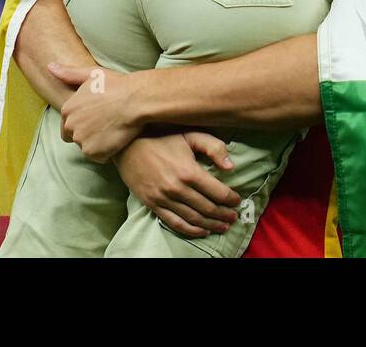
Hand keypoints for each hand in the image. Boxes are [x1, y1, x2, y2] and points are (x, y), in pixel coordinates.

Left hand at [48, 63, 144, 161]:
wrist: (136, 100)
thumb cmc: (117, 85)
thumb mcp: (92, 74)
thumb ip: (69, 74)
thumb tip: (49, 66)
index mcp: (68, 109)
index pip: (67, 126)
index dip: (82, 124)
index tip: (97, 120)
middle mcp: (70, 125)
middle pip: (76, 138)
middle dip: (89, 134)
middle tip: (107, 125)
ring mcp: (81, 140)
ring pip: (88, 147)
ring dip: (99, 144)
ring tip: (114, 131)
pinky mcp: (93, 152)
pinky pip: (99, 157)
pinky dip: (108, 152)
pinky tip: (118, 139)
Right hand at [115, 131, 241, 237]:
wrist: (127, 145)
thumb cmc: (161, 136)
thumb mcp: (190, 135)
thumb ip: (213, 147)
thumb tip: (231, 167)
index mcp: (189, 171)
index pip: (217, 192)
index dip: (230, 199)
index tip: (238, 201)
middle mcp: (177, 189)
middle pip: (207, 208)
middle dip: (224, 214)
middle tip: (234, 217)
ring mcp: (164, 199)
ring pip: (193, 218)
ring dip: (211, 225)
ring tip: (223, 227)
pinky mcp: (152, 205)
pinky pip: (174, 223)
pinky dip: (190, 230)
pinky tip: (202, 231)